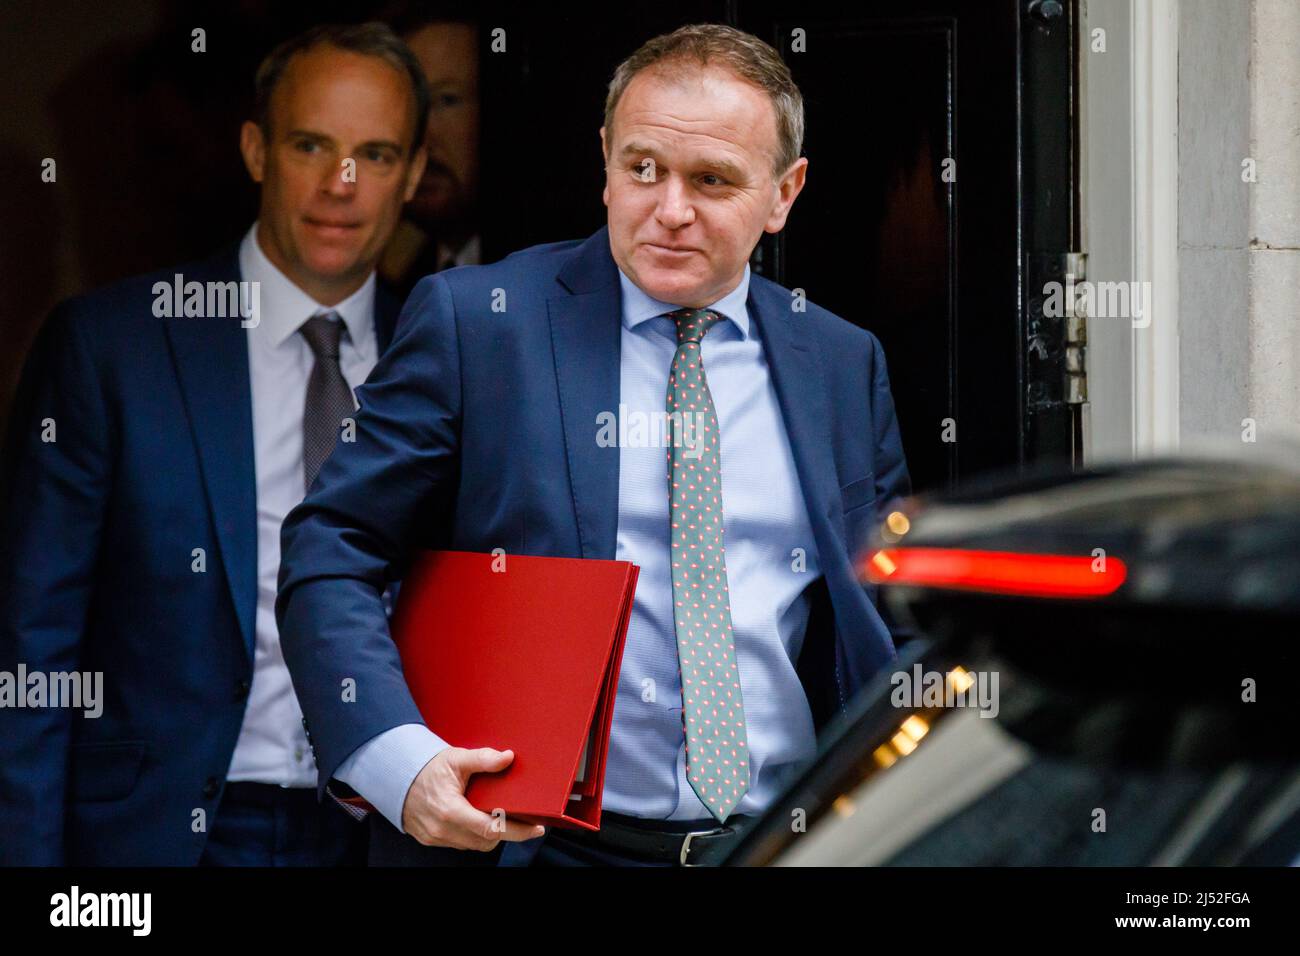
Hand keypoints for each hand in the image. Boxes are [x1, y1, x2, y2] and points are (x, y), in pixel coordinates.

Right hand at [400, 747, 545, 850]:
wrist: (396, 776)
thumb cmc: (427, 768)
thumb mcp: (456, 758)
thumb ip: (483, 759)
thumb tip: (508, 757)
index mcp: (450, 810)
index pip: (492, 829)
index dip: (518, 831)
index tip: (536, 828)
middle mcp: (442, 829)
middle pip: (486, 841)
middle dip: (508, 833)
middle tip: (525, 821)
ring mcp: (436, 837)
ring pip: (475, 845)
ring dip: (490, 835)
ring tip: (502, 818)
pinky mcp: (431, 840)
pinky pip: (461, 843)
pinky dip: (474, 835)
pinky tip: (480, 819)